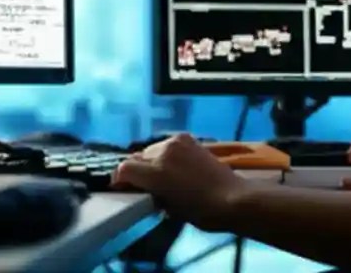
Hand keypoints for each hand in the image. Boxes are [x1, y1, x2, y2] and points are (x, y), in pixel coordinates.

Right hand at [112, 133, 245, 230]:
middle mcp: (163, 152)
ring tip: (158, 174)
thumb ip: (150, 194)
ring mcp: (176, 142)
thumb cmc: (201, 212)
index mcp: (156, 172)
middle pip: (136, 157)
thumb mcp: (169, 209)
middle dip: (134, 170)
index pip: (124, 168)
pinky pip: (166, 144)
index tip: (120, 187)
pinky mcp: (188, 139)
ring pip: (151, 150)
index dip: (118, 179)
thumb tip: (141, 189)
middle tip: (139, 184)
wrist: (232, 198)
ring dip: (150, 161)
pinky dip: (164, 154)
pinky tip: (172, 165)